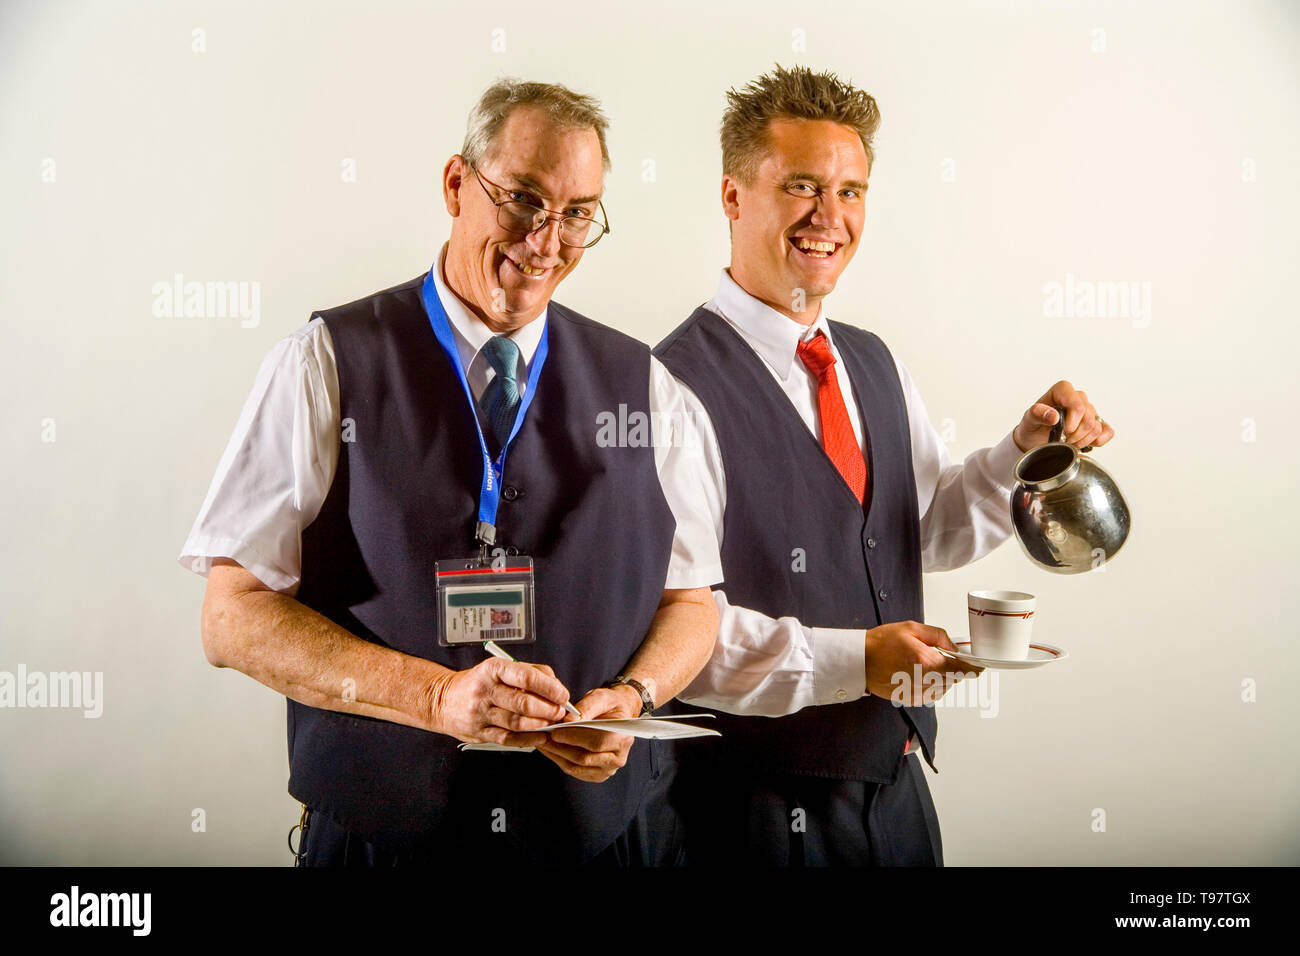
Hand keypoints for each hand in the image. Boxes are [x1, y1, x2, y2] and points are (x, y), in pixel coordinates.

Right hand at [428, 658, 571, 746]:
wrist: (444, 700)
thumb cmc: (479, 682)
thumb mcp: (501, 667)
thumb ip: (531, 672)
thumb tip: (556, 686)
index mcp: (493, 669)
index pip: (526, 677)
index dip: (549, 688)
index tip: (562, 695)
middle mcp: (485, 690)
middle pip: (523, 703)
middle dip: (548, 709)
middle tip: (560, 712)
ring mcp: (480, 713)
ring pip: (517, 723)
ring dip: (540, 725)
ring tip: (552, 723)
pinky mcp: (479, 732)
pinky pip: (508, 738)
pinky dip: (528, 739)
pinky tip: (540, 736)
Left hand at [535, 685, 640, 782]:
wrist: (616, 716)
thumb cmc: (609, 705)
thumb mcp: (601, 697)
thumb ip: (586, 707)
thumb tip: (568, 720)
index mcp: (623, 738)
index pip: (597, 742)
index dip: (574, 738)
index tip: (555, 731)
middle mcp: (618, 758)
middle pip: (585, 758)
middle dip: (560, 747)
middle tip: (542, 737)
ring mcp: (607, 769)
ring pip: (576, 767)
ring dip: (556, 755)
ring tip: (541, 742)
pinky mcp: (595, 774)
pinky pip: (574, 770)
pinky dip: (559, 760)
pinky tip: (548, 749)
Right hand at [865, 620, 981, 705]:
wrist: (860, 661)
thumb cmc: (881, 644)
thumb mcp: (912, 628)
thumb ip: (938, 635)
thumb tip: (953, 646)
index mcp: (926, 661)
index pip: (961, 669)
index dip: (974, 668)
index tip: (979, 666)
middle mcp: (924, 681)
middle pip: (954, 679)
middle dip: (953, 668)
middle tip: (940, 656)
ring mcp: (917, 692)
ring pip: (944, 687)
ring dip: (942, 677)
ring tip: (924, 664)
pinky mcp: (911, 699)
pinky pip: (931, 694)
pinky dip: (930, 684)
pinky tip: (917, 673)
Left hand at [1012, 380, 1113, 452]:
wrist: (1036, 441)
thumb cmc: (1033, 427)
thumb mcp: (1029, 420)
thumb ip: (1037, 414)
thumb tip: (1053, 415)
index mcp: (1062, 391)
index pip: (1078, 404)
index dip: (1073, 420)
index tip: (1064, 430)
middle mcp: (1078, 398)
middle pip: (1088, 417)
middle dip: (1075, 434)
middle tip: (1062, 439)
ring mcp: (1089, 411)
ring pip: (1096, 427)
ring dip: (1082, 440)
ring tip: (1068, 441)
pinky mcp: (1098, 423)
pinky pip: (1108, 432)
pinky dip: (1097, 441)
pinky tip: (1084, 443)